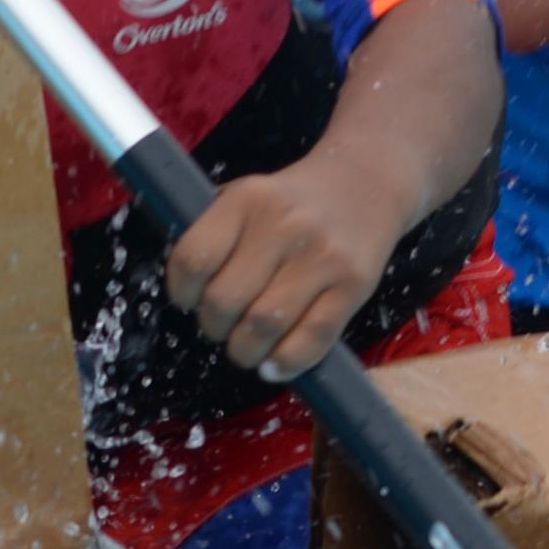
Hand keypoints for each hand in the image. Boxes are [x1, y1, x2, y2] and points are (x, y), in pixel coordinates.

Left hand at [164, 158, 411, 381]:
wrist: (366, 182)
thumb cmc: (293, 200)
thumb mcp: (249, 195)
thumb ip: (216, 233)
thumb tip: (187, 289)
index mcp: (247, 200)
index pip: (194, 259)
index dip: (183, 293)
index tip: (190, 302)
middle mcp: (283, 225)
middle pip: (225, 300)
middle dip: (214, 327)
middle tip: (222, 328)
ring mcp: (322, 256)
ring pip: (264, 325)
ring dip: (244, 351)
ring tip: (246, 348)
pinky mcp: (354, 284)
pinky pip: (313, 337)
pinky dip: (286, 362)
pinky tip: (274, 366)